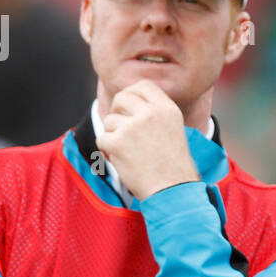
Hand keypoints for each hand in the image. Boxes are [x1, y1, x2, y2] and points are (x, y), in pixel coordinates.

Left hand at [96, 81, 199, 199]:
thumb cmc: (173, 166)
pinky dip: (108, 152)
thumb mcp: (173, 130)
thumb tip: (128, 100)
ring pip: (110, 121)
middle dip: (117, 112)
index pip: (143, 85)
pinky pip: (102, 139)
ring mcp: (133, 127)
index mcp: (167, 109)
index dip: (132, 94)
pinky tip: (123, 161)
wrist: (173, 190)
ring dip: (114, 136)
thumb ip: (154, 113)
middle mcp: (151, 113)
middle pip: (121, 98)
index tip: (129, 108)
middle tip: (122, 129)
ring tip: (129, 153)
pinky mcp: (117, 142)